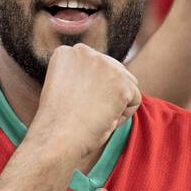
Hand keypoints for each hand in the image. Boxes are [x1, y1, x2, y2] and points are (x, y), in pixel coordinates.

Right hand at [31, 43, 140, 164]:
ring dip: (115, 103)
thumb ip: (82, 76)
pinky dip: (123, 115)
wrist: (56, 139)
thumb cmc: (57, 124)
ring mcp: (104, 64)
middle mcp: (85, 52)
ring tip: (94, 116)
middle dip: (106, 95)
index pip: (95, 68)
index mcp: (66, 53)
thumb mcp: (63, 90)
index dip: (88, 91)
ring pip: (126, 84)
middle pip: (113, 72)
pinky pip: (134, 100)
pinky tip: (104, 121)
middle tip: (85, 113)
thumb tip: (107, 80)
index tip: (72, 105)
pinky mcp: (121, 82)